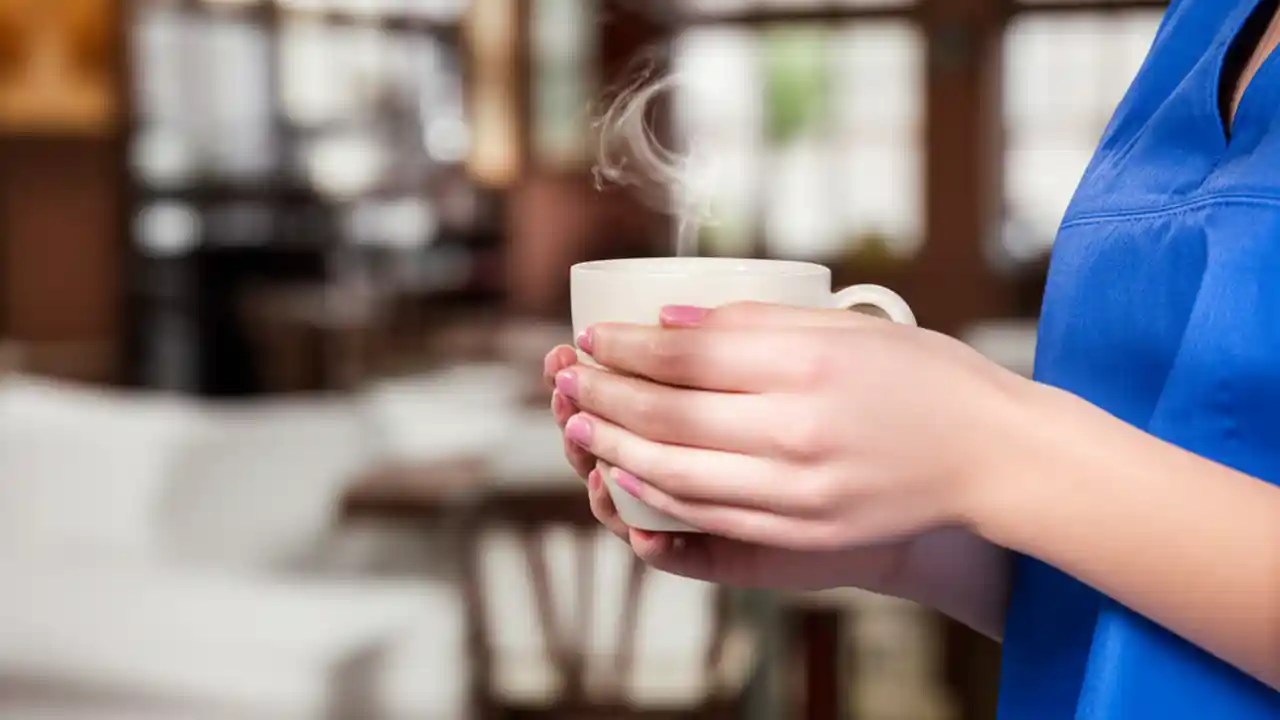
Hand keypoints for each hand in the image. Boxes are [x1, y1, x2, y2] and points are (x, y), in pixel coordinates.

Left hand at [556, 302, 1026, 550]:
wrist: (992, 457)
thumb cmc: (922, 376)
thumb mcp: (844, 326)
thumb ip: (752, 323)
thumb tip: (666, 322)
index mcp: (805, 367)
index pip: (683, 356)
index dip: (623, 347)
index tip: (590, 337)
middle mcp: (796, 432)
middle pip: (667, 415)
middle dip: (604, 397)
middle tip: (568, 382)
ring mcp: (798, 491)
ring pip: (676, 474)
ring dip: (616, 449)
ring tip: (580, 429)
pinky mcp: (803, 529)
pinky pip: (709, 516)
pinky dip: (658, 495)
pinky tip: (630, 474)